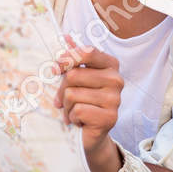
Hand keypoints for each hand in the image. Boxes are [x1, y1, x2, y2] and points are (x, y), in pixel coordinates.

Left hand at [53, 32, 123, 169]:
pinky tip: (80, 121)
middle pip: (74, 75)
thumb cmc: (82, 102)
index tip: (56, 69)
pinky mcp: (110, 117)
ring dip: (67, 106)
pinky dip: (73, 117)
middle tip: (67, 101)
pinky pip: (78, 110)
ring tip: (75, 111)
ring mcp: (115, 99)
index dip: (67, 59)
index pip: (87, 52)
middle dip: (63, 90)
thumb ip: (73, 57)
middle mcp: (117, 80)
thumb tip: (65, 37)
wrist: (89, 134)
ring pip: (73, 94)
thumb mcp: (76, 77)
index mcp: (110, 65)